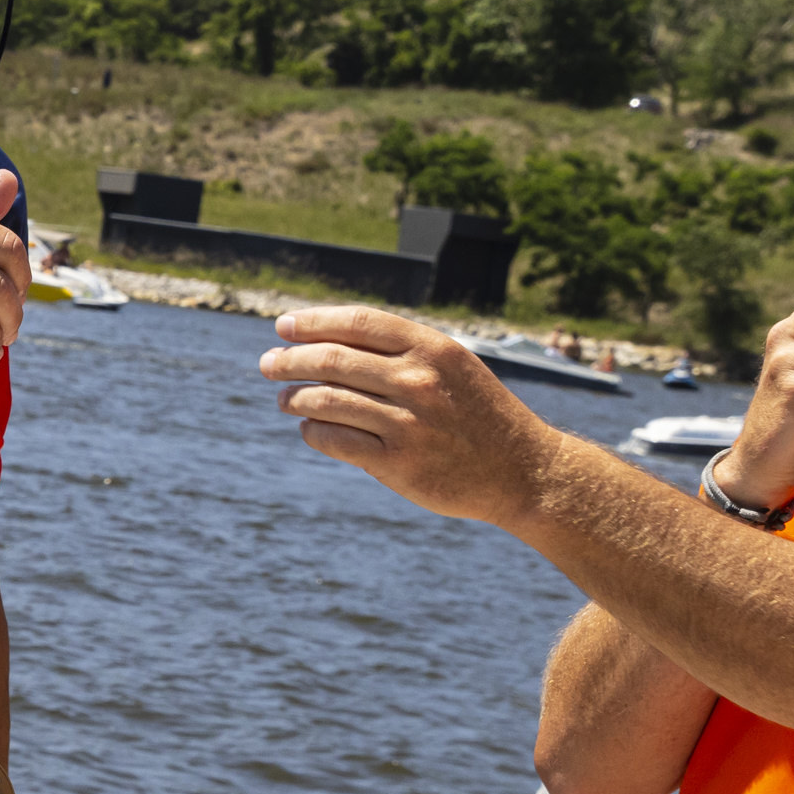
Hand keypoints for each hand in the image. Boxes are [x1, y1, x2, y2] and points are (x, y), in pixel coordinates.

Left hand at [258, 307, 562, 524]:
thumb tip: (327, 339)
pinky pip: (335, 441)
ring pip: (326, 400)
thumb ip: (400, 351)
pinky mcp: (399, 463)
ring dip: (295, 397)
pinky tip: (309, 429)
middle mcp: (419, 381)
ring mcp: (408, 423)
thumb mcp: (452, 366)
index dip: (313, 321)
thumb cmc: (478, 414)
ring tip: (285, 398)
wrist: (524, 471)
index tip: (284, 326)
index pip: (358, 322)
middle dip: (289, 359)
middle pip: (332, 359)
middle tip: (269, 364)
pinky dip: (312, 432)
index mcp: (433, 348)